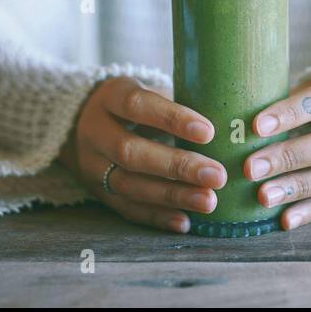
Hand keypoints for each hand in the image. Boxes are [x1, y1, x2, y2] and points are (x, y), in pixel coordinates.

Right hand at [58, 76, 227, 233]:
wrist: (82, 122)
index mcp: (110, 96)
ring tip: (208, 201)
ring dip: (172, 196)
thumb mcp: (149, 90)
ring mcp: (92, 164)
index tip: (209, 132)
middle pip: (131, 152)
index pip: (137, 105)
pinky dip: (157, 216)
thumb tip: (228, 121)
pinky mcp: (97, 192)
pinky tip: (185, 221)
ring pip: (129, 184)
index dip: (172, 118)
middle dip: (177, 166)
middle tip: (216, 175)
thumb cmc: (136, 104)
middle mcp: (95, 131)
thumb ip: (179, 101)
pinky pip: (126, 208)